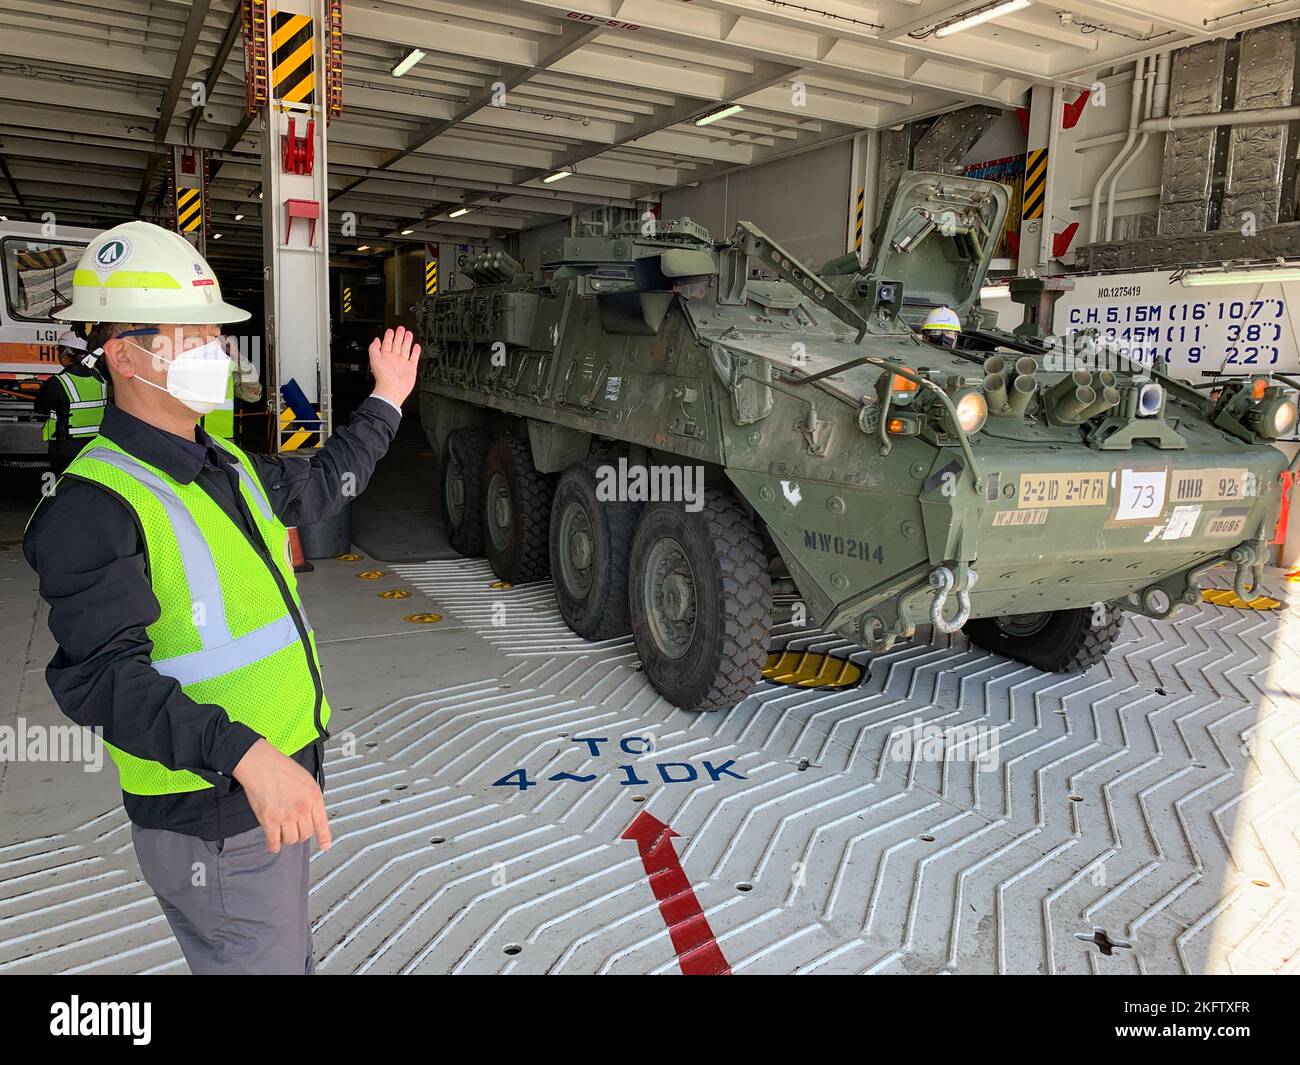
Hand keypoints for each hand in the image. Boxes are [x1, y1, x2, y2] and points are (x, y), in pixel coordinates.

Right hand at [232, 739, 331, 853]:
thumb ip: (311, 797)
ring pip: (291, 840)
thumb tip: (312, 812)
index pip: (321, 823)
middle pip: (306, 834)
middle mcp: (302, 809)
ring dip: (288, 839)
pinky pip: (274, 841)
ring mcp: (286, 816)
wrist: (262, 765)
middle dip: (301, 833)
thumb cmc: (281, 768)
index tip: (325, 845)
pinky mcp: (269, 821)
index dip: (324, 837)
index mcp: (314, 797)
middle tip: (296, 830)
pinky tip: (274, 845)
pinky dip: (274, 846)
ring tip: (284, 833)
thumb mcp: (307, 780)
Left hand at [368, 326, 420, 408]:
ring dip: (407, 341)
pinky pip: (414, 358)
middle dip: (399, 336)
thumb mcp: (374, 359)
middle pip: (397, 344)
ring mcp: (402, 363)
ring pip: (405, 349)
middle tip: (401, 329)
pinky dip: (415, 352)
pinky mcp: (410, 368)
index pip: (387, 343)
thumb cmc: (383, 377)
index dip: (389, 336)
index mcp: (385, 356)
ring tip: (409, 334)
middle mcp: (394, 359)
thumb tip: (376, 340)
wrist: (392, 389)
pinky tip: (416, 346)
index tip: (391, 330)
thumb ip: (373, 348)